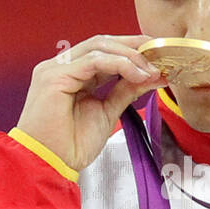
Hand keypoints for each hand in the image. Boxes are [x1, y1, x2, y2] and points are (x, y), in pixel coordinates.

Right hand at [14, 34, 166, 171]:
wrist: (50, 164)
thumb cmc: (70, 145)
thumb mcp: (107, 112)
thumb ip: (125, 90)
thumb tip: (149, 75)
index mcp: (71, 74)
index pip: (103, 51)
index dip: (131, 50)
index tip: (157, 55)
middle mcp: (61, 66)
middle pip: (102, 43)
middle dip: (133, 46)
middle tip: (159, 54)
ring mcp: (55, 69)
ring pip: (98, 48)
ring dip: (130, 56)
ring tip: (150, 70)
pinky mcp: (54, 76)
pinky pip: (93, 61)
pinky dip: (119, 64)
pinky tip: (137, 75)